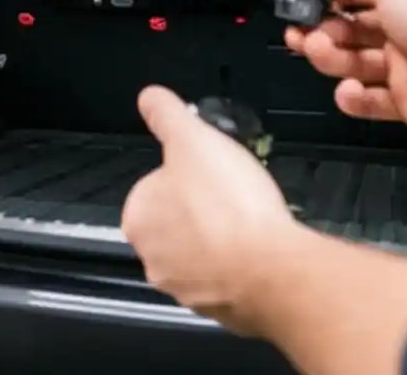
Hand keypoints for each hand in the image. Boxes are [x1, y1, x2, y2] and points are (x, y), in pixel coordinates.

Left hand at [121, 85, 297, 335]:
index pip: (154, 188)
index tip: (210, 171)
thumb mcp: (193, 138)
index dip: (185, 175)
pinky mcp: (218, 311)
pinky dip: (240, 267)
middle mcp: (152, 261)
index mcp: (137, 219)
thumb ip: (166, 115)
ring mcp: (184, 291)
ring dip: (221, 240)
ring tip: (251, 222)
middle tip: (234, 195)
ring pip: (201, 254)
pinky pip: (227, 281)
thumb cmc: (226, 201)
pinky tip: (260, 250)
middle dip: (202, 210)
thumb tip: (147, 96)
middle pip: (176, 223)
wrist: (269, 269)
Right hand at [285, 0, 406, 143]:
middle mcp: (404, 31)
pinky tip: (349, 90)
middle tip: (299, 34)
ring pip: (356, 64)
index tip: (300, 4)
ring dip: (332, 59)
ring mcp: (404, 69)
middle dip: (321, 31)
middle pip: (351, 32)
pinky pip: (371, 101)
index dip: (329, 0)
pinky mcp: (405, 104)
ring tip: (320, 53)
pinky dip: (355, 98)